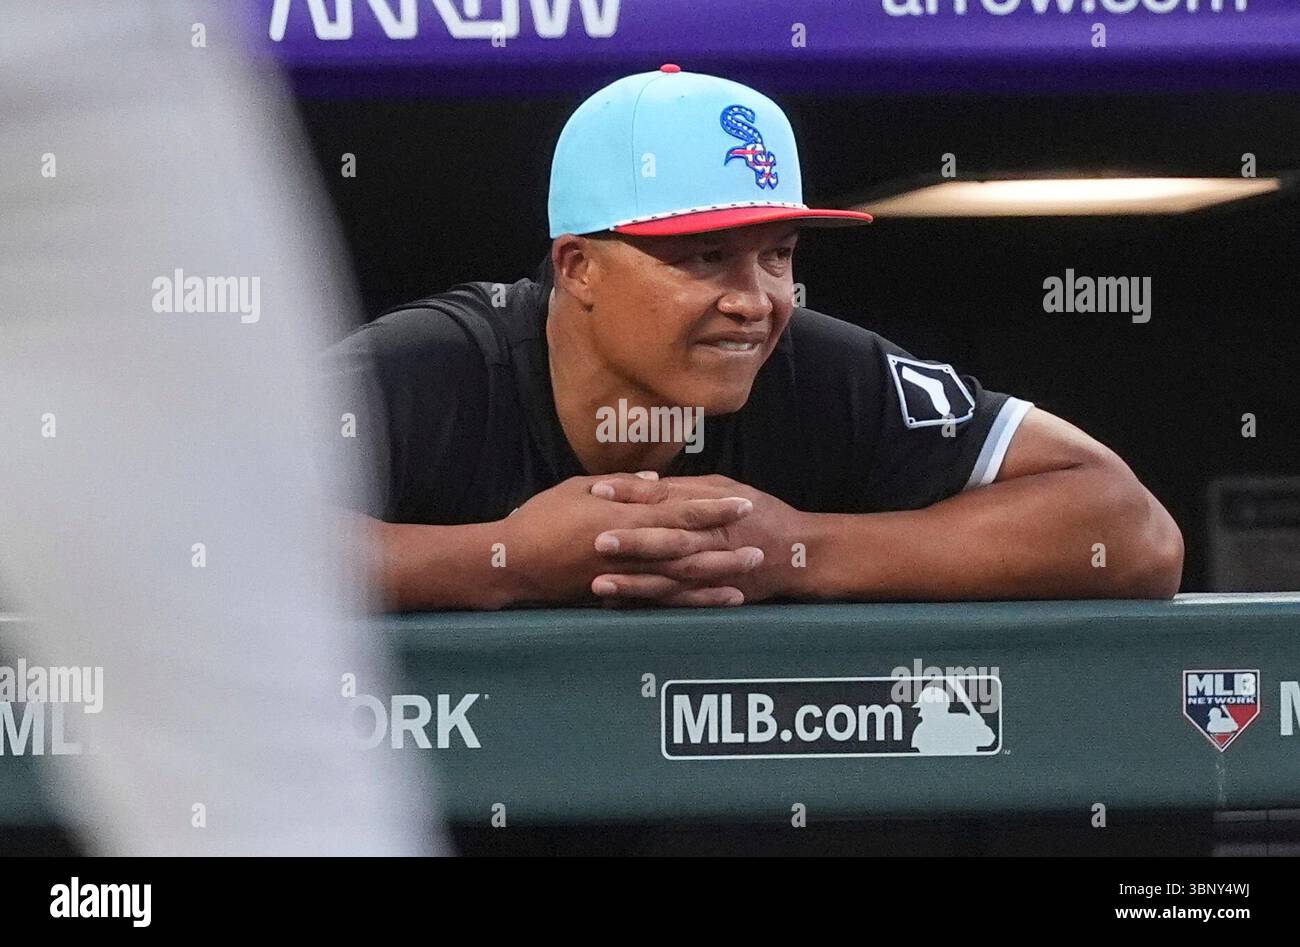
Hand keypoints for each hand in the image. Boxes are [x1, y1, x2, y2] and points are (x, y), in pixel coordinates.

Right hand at [499, 474, 763, 606]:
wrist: (512, 564)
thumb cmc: (539, 519)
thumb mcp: (578, 489)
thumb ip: (622, 487)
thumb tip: (658, 484)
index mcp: (622, 516)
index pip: (677, 510)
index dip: (712, 507)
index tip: (742, 502)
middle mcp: (630, 549)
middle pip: (689, 546)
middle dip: (726, 543)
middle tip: (762, 543)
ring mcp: (626, 576)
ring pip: (681, 576)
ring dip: (718, 575)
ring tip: (750, 572)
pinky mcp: (619, 597)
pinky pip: (664, 601)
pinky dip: (694, 600)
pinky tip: (719, 600)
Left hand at [587, 473, 807, 604]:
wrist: (798, 555)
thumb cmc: (760, 514)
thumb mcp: (726, 488)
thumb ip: (686, 489)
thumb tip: (646, 483)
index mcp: (709, 510)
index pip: (665, 499)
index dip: (632, 495)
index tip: (599, 490)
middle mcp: (708, 543)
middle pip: (665, 541)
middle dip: (631, 542)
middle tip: (596, 541)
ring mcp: (708, 574)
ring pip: (667, 580)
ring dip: (634, 584)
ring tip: (598, 585)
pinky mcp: (709, 596)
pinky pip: (674, 604)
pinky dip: (647, 607)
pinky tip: (618, 608)